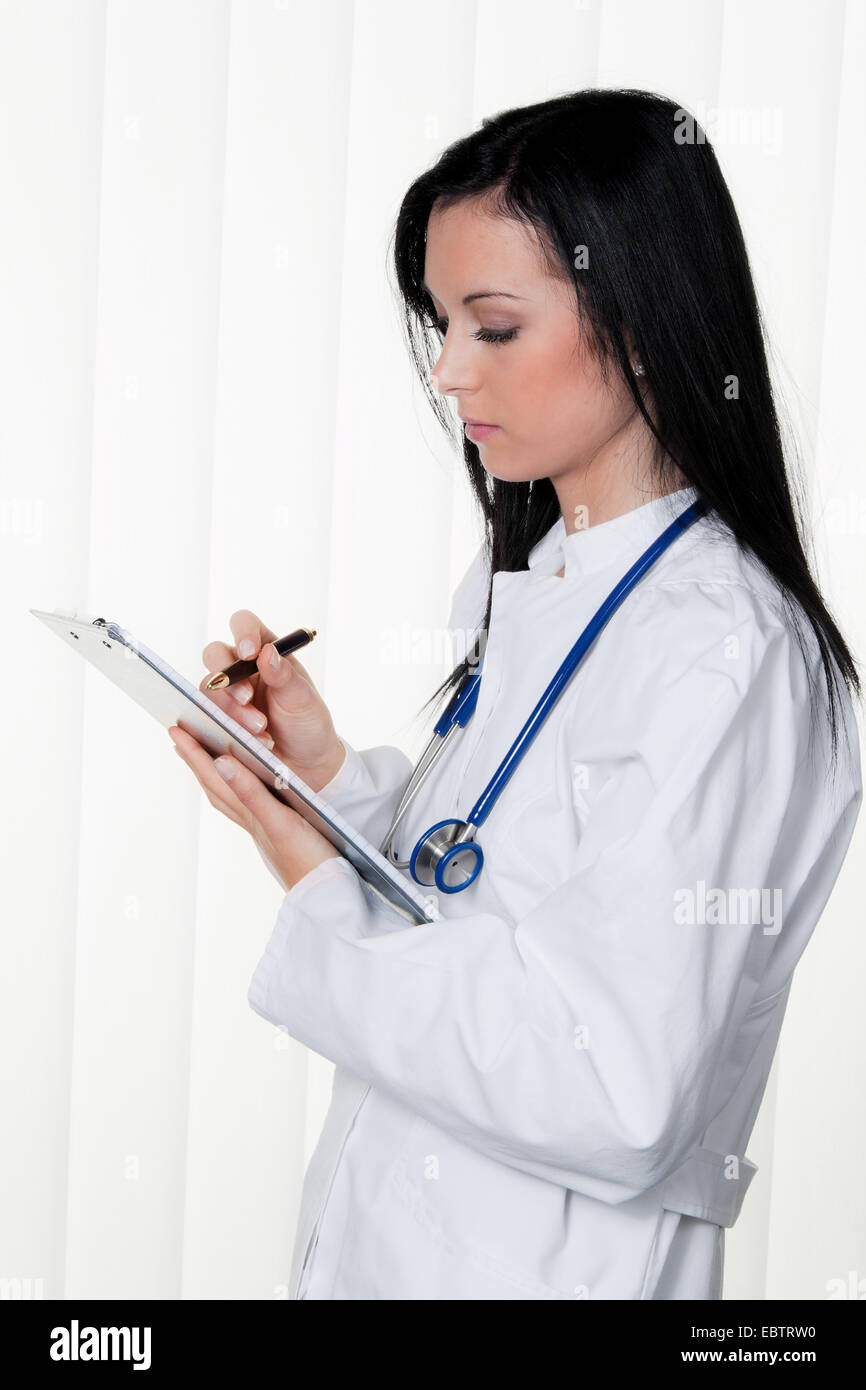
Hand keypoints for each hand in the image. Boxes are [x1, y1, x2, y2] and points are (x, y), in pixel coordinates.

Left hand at [167, 724, 340, 892]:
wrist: (326, 894)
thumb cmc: (307, 860)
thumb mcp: (279, 821)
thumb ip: (250, 791)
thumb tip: (220, 762)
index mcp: (249, 812)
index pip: (216, 777)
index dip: (195, 753)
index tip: (176, 730)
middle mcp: (250, 819)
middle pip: (215, 786)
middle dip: (196, 761)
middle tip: (180, 738)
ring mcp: (261, 827)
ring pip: (228, 796)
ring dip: (213, 775)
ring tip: (203, 758)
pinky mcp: (276, 831)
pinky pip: (246, 803)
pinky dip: (237, 788)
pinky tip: (244, 787)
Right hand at [199, 609, 345, 792]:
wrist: (304, 765)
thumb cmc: (308, 724)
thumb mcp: (303, 700)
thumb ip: (285, 676)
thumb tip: (266, 652)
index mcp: (266, 651)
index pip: (245, 625)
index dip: (242, 632)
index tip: (249, 653)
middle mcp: (241, 668)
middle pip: (215, 654)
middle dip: (227, 676)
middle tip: (246, 699)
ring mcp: (226, 694)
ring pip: (208, 688)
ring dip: (230, 709)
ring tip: (259, 730)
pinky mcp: (216, 718)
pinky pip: (204, 715)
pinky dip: (221, 726)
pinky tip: (242, 739)